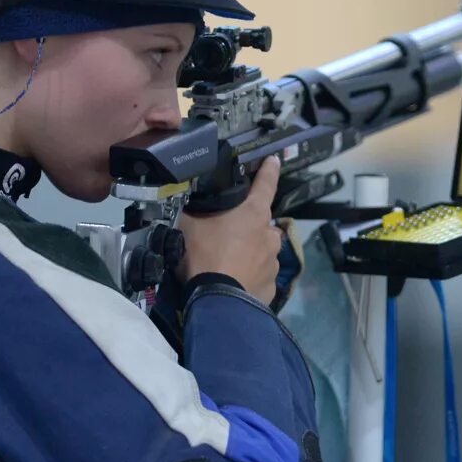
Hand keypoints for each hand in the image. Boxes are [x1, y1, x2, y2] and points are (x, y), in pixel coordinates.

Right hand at [177, 156, 282, 305]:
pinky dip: (251, 276)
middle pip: (263, 223)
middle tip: (229, 234)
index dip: (269, 169)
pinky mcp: (271, 286)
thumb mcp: (188, 226)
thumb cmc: (204, 256)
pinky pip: (261, 276)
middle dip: (250, 225)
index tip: (274, 160)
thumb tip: (187, 200)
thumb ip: (192, 211)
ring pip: (264, 250)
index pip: (266, 183)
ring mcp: (273, 262)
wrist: (218, 302)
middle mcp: (270, 235)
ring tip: (230, 263)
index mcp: (254, 213)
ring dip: (251, 252)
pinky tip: (236, 282)